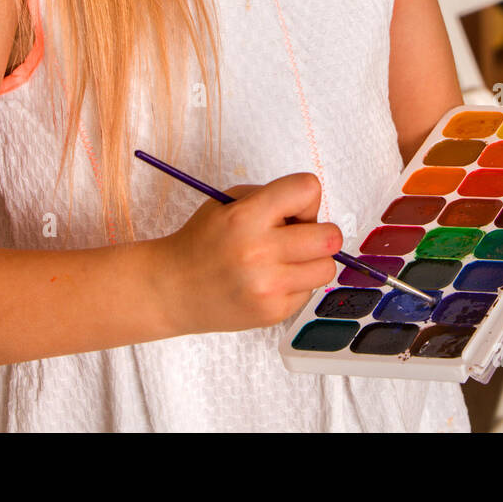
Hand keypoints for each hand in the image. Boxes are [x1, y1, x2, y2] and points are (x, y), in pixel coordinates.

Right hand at [156, 172, 341, 334]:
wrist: (172, 289)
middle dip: (319, 232)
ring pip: (327, 267)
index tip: (293, 209)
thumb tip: (312, 211)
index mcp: (247, 216)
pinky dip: (296, 284)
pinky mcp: (272, 312)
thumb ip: (272, 198)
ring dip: (312, 261)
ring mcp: (268, 286)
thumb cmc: (202, 242)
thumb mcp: (228, 202)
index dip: (305, 198)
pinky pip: (309, 292)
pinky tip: (271, 280)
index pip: (308, 189)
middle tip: (298, 237)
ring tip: (285, 260)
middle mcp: (259, 251)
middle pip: (330, 236)